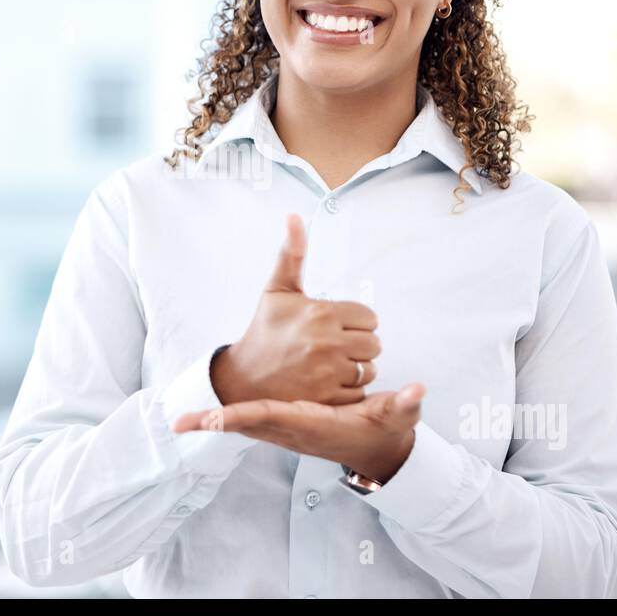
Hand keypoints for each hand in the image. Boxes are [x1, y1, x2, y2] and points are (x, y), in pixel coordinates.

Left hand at [173, 383, 425, 483]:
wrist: (380, 450)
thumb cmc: (386, 429)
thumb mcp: (397, 415)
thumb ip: (405, 403)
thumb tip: (417, 391)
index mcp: (312, 423)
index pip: (271, 417)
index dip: (241, 417)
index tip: (214, 419)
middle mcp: (293, 428)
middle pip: (245, 424)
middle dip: (214, 424)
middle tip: (178, 423)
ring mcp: (286, 428)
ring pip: (244, 423)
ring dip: (214, 422)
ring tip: (180, 420)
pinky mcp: (285, 423)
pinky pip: (250, 421)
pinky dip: (227, 419)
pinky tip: (207, 414)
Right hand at [211, 213, 380, 406]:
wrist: (241, 378)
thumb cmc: (264, 331)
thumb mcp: (277, 289)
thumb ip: (292, 252)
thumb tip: (294, 216)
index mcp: (321, 312)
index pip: (370, 317)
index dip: (355, 322)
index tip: (334, 326)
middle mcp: (327, 342)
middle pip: (374, 344)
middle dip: (358, 345)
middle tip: (333, 346)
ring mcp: (327, 373)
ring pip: (369, 369)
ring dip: (355, 368)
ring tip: (329, 364)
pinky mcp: (327, 400)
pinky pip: (359, 393)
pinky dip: (348, 391)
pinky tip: (327, 382)